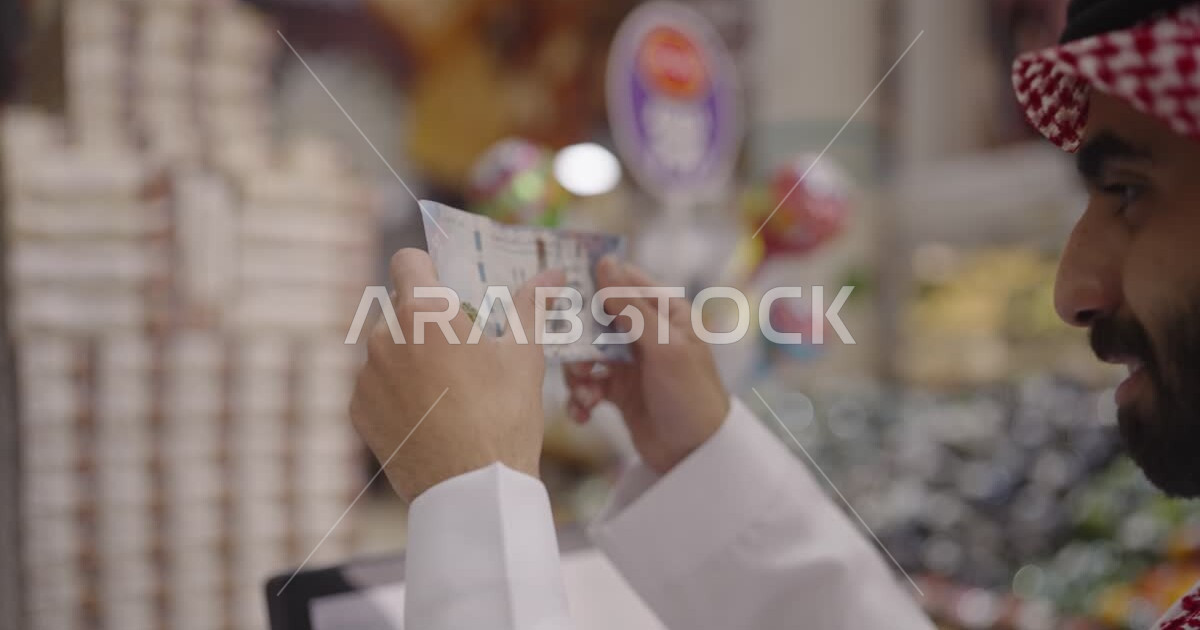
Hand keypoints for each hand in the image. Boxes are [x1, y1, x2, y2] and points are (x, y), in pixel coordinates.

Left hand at [349, 249, 563, 501]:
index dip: (429, 268)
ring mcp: (366, 375)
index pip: (408, 260)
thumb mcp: (524, 355)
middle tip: (463, 352)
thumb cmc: (503, 415)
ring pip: (387, 349)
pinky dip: (396, 392)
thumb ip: (531, 306)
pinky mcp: (358, 410)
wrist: (472, 489)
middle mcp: (384, 336)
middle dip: (426, 322)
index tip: (448, 288)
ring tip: (449, 392)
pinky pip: (376, 386)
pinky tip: (429, 416)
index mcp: (423, 312)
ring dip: (410, 357)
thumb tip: (552, 275)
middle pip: (400, 309)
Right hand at [565, 257, 729, 473]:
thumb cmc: (692, 396)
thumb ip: (631, 307)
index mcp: (665, 312)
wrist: (697, 457)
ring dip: (579, 374)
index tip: (561, 282)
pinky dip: (582, 397)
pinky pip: (589, 383)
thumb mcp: (663, 347)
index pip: (624, 281)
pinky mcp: (619, 390)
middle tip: (572, 357)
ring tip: (586, 394)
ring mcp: (631, 362)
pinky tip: (585, 412)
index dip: (594, 279)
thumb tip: (605, 264)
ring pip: (587, 353)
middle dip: (579, 338)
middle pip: (597, 318)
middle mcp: (646, 332)